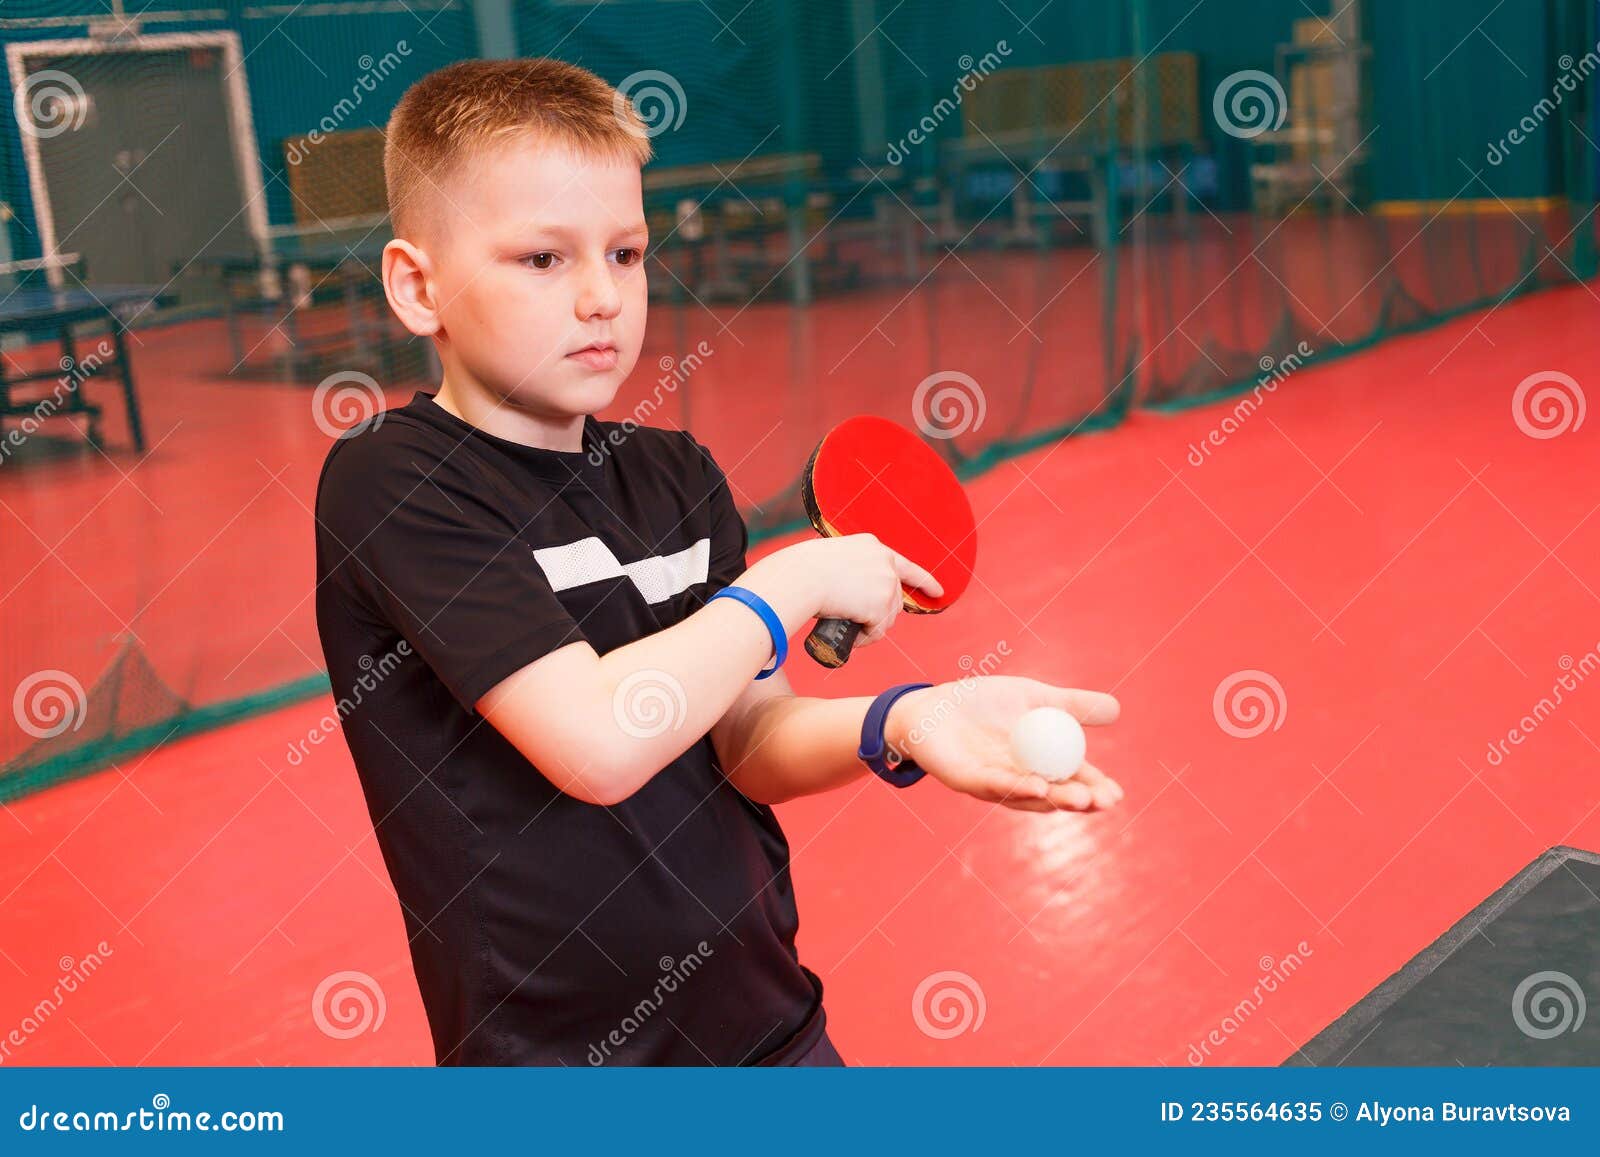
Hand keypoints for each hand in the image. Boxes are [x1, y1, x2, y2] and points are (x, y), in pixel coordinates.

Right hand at [754, 535, 941, 648]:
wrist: (800, 578)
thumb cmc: (802, 571)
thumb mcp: (831, 561)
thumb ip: (849, 571)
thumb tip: (851, 596)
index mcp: (872, 546)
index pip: (905, 565)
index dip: (924, 581)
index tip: (938, 591)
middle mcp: (885, 561)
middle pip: (895, 598)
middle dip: (880, 614)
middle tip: (855, 621)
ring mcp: (886, 583)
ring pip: (888, 616)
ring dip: (872, 627)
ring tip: (849, 627)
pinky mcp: (882, 604)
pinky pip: (878, 631)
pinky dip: (866, 638)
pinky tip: (852, 636)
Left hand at [886, 676, 1122, 812]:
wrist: (932, 706)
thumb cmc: (983, 703)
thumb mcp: (1034, 697)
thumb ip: (1072, 704)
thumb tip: (1117, 710)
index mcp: (1038, 763)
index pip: (1072, 780)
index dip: (1095, 790)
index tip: (1117, 794)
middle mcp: (1019, 779)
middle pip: (1054, 795)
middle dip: (1080, 801)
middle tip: (1103, 801)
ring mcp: (993, 783)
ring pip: (1027, 795)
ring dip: (1054, 799)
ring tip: (1080, 799)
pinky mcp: (966, 779)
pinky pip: (993, 784)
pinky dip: (1016, 786)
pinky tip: (1037, 785)